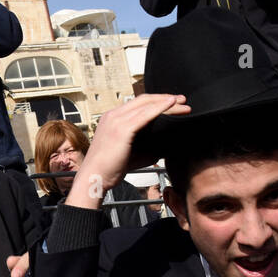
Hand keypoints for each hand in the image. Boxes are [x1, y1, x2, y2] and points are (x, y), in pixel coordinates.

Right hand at [67, 93, 190, 209]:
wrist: (94, 178)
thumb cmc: (109, 169)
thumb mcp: (129, 153)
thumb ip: (144, 146)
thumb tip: (163, 147)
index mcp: (111, 119)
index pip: (137, 104)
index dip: (155, 101)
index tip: (171, 103)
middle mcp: (112, 115)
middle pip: (143, 100)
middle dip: (164, 98)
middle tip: (181, 100)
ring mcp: (116, 120)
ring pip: (146, 105)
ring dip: (166, 103)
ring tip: (183, 104)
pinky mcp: (122, 129)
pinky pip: (145, 114)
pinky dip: (160, 108)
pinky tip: (171, 106)